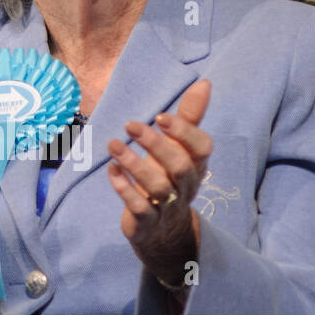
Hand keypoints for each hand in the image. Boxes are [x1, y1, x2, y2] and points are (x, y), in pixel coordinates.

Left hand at [107, 78, 212, 290]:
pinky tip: (111, 172)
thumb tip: (204, 83)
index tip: (161, 116)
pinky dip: (124, 189)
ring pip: (157, 187)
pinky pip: (139, 208)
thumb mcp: (181, 149)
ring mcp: (167, 205)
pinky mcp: (147, 221)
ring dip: (134, 164)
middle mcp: (185, 185)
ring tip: (113, 144)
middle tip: (130, 125)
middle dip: (155, 145)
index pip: (201, 148)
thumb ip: (190, 118)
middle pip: (179, 166)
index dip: (184, 132)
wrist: (164, 232)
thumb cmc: (170, 178)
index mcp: (196, 164)